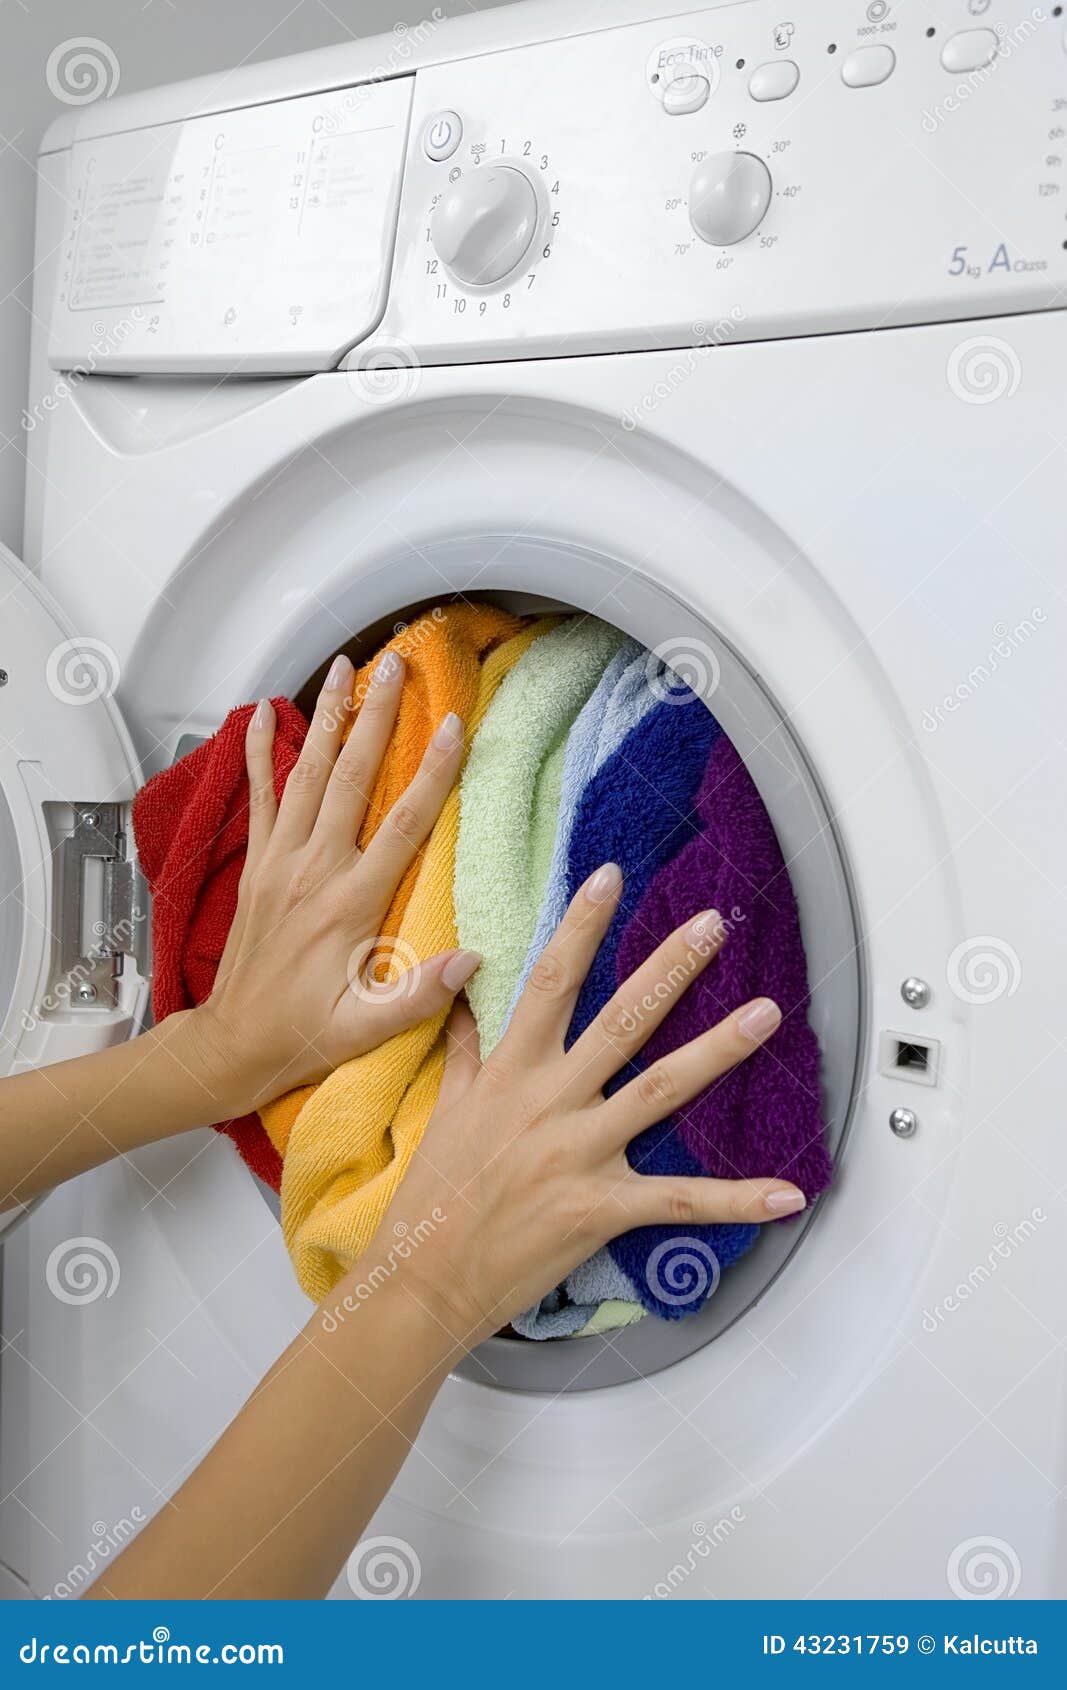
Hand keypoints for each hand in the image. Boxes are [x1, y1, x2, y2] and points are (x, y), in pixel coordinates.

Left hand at [189, 651, 481, 1116]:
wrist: (231, 1045)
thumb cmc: (302, 1037)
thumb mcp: (364, 1030)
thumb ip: (418, 996)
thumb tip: (471, 960)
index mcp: (349, 904)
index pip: (401, 825)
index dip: (432, 773)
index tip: (453, 727)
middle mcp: (313, 871)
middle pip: (351, 779)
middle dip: (375, 718)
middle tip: (394, 667)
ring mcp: (281, 863)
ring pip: (308, 775)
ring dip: (327, 718)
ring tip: (343, 668)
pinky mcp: (258, 867)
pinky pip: (259, 798)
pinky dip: (260, 753)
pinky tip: (262, 713)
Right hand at [369, 862, 806, 1349]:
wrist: (421, 1279)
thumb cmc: (432, 1196)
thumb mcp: (447, 1108)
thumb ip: (466, 1044)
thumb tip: (465, 988)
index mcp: (512, 1072)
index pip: (550, 982)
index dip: (582, 927)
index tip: (611, 877)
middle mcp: (550, 1103)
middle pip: (621, 1021)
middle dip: (669, 968)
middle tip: (712, 924)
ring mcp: (579, 1154)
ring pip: (661, 1091)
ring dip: (719, 1051)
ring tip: (766, 1013)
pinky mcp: (600, 1209)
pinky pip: (680, 1200)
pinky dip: (736, 1199)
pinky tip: (788, 1193)